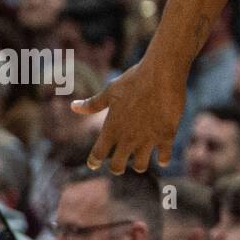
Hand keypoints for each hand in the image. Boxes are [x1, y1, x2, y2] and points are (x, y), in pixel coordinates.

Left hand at [71, 56, 187, 174]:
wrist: (161, 73)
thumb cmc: (134, 79)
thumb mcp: (111, 91)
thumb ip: (93, 104)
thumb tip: (73, 106)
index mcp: (111, 129)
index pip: (97, 155)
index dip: (94, 161)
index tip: (94, 163)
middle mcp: (128, 138)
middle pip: (117, 167)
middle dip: (118, 167)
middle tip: (121, 163)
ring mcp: (148, 139)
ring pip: (141, 166)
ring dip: (140, 164)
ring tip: (143, 158)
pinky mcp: (166, 135)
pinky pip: (164, 157)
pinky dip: (163, 159)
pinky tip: (163, 155)